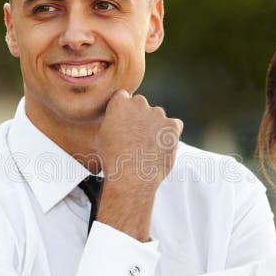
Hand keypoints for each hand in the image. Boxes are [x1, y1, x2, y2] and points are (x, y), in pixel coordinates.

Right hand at [95, 90, 182, 240]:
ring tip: (148, 147)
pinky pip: (174, 126)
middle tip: (136, 137)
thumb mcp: (101, 136)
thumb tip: (116, 119)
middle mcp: (139, 103)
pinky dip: (170, 135)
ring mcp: (157, 114)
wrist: (131, 178)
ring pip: (158, 116)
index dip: (123, 111)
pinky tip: (161, 147)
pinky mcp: (172, 126)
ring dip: (155, 126)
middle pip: (141, 105)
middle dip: (139, 117)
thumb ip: (111, 121)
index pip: (123, 97)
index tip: (124, 123)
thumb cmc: (112, 160)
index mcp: (119, 103)